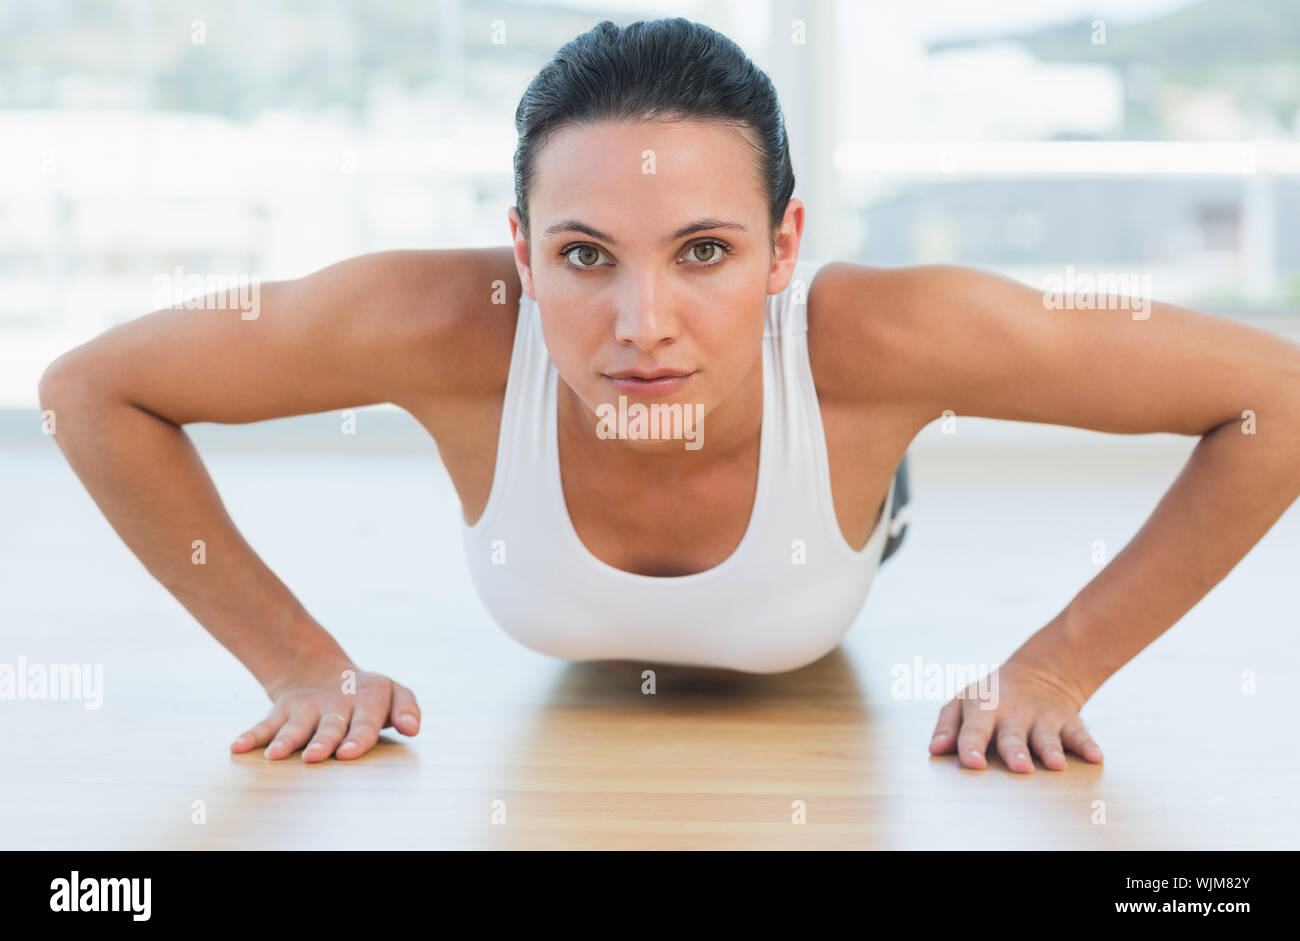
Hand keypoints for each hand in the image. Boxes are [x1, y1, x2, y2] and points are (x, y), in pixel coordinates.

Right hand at [230, 655, 421, 761]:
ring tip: (276, 755)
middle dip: (324, 741)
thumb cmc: (367, 694)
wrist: (319, 669)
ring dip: (287, 741)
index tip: (349, 753)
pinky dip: (252, 736)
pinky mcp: (284, 711)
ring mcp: (308, 708)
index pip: (366, 719)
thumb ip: (407, 709)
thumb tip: (413, 728)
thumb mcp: (393, 693)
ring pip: (297, 726)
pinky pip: (266, 724)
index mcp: (367, 699)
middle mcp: (336, 703)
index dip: (358, 736)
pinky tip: (237, 748)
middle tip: (318, 757)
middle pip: (331, 725)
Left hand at [927, 650, 1103, 772]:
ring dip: (1050, 750)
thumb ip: (947, 726)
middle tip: (1020, 767)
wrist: (1037, 674)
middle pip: (1012, 736)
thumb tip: (934, 749)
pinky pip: (1079, 733)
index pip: (974, 729)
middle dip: (1016, 752)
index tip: (972, 763)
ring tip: (1056, 765)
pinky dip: (1087, 745)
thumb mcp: (962, 704)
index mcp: (982, 710)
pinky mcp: (1067, 721)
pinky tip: (1095, 757)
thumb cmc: (989, 699)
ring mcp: (1041, 718)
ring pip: (1046, 736)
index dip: (971, 746)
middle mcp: (1012, 714)